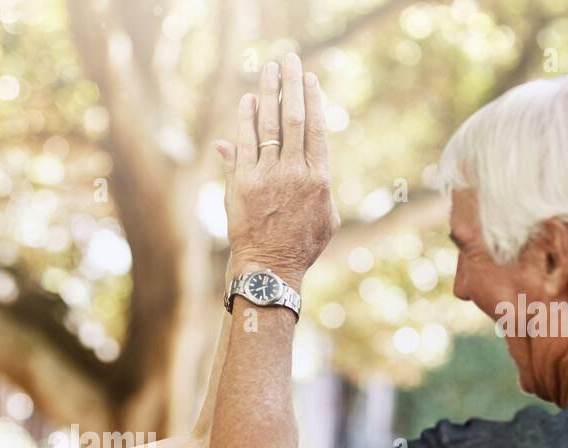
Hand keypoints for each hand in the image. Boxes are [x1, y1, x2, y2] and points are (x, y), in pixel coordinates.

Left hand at [214, 52, 340, 290]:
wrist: (270, 269)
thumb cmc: (300, 247)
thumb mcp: (323, 218)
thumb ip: (318, 186)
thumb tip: (313, 164)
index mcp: (319, 178)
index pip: (316, 128)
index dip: (312, 99)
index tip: (309, 78)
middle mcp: (295, 173)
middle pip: (293, 118)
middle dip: (290, 85)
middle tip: (288, 60)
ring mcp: (268, 177)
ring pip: (269, 125)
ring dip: (268, 93)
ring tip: (268, 70)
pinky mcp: (243, 184)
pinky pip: (245, 144)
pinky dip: (246, 120)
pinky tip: (248, 101)